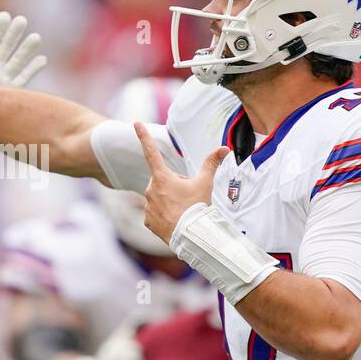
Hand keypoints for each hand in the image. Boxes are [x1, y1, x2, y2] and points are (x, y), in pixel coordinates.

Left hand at [0, 11, 45, 134]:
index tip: (5, 15)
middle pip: (5, 47)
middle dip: (13, 34)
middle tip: (22, 20)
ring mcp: (2, 79)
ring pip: (16, 61)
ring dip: (26, 49)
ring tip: (36, 36)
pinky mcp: (9, 92)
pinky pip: (23, 79)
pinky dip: (32, 69)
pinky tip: (42, 59)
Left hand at [134, 122, 229, 242]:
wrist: (191, 236)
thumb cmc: (197, 208)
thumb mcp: (205, 183)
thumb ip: (211, 164)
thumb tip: (224, 148)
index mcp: (162, 177)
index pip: (151, 151)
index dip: (143, 136)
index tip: (136, 123)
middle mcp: (151, 189)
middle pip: (163, 181)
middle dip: (174, 185)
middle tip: (187, 197)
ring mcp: (147, 206)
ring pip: (159, 198)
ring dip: (170, 200)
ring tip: (182, 210)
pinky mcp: (147, 221)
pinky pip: (155, 213)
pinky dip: (165, 215)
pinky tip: (174, 220)